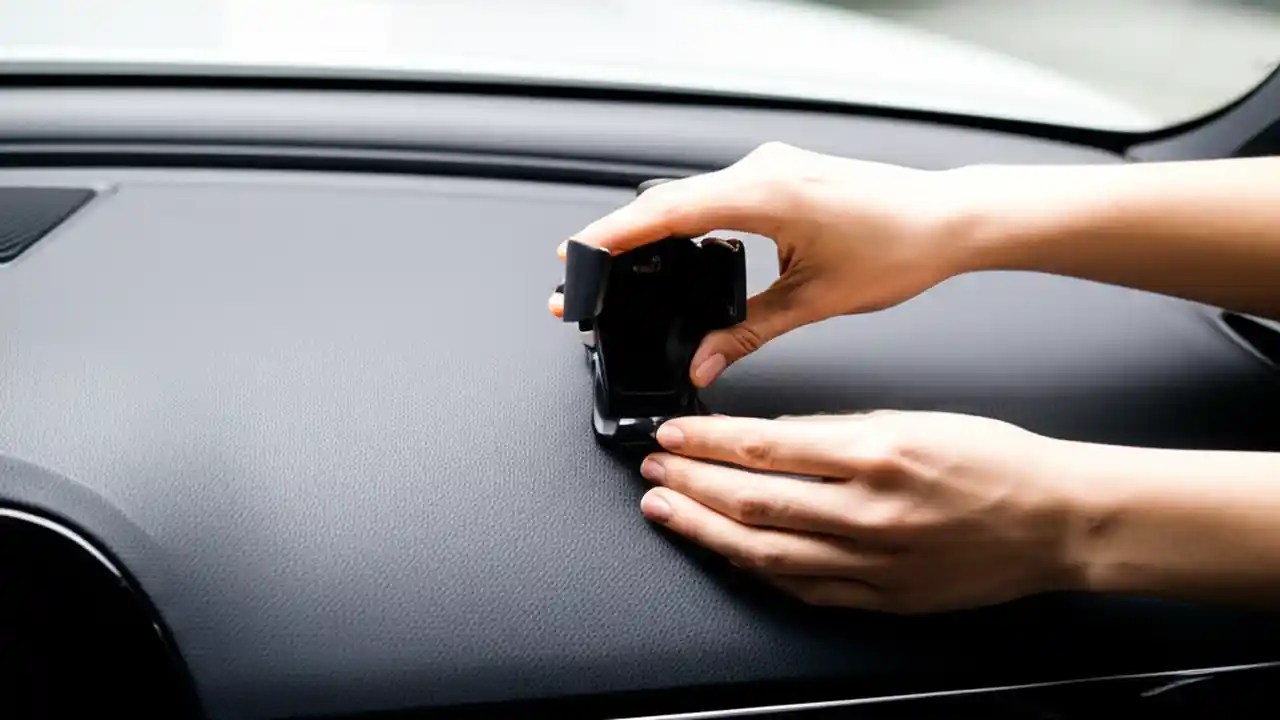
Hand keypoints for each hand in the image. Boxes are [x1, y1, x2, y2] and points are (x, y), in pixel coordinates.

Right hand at [548, 142, 973, 386]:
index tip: (575, 259)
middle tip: (577, 277)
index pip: (666, 212)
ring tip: (612, 266)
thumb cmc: (899, 248)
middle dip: (616, 239)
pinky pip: (712, 193)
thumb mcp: (814, 303)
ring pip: (687, 194)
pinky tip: (668, 246)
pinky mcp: (779, 173)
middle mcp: (763, 169)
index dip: (612, 237)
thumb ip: (746, 335)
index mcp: (766, 193)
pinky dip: (680, 219)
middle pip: (665, 201)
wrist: (947, 219)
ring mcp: (770, 166)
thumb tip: (703, 364)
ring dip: (648, 228)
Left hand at [637, 411, 1085, 613]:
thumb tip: (768, 436)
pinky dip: (754, 570)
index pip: (765, 445)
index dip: (706, 441)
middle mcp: (869, 511)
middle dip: (690, 482)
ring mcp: (873, 562)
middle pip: (752, 499)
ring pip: (764, 550)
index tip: (673, 433)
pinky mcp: (880, 597)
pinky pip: (800, 588)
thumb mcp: (913, 418)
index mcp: (877, 453)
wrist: (1054, 521)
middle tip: (653, 470)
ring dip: (704, 528)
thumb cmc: (995, 461)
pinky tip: (724, 552)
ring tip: (666, 510)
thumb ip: (836, 431)